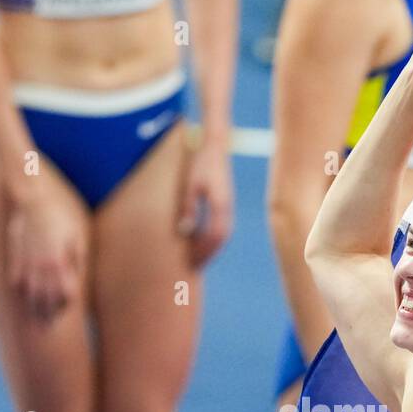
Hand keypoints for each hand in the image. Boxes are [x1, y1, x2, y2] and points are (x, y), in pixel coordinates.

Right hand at [7, 169, 87, 319]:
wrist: (32, 200)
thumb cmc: (60, 216)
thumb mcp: (77, 236)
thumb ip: (76, 259)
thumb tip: (75, 279)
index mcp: (59, 262)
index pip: (63, 293)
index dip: (64, 306)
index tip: (63, 313)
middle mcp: (42, 265)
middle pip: (44, 297)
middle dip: (46, 314)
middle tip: (47, 327)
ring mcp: (26, 262)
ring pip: (28, 291)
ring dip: (32, 307)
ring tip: (34, 320)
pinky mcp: (15, 256)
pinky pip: (15, 279)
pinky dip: (19, 290)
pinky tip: (23, 298)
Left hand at [178, 139, 233, 267]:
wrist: (215, 146)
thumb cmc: (201, 163)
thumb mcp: (190, 185)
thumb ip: (189, 208)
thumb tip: (185, 232)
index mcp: (221, 206)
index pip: (215, 237)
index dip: (204, 251)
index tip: (193, 261)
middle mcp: (227, 208)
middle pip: (220, 239)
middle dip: (208, 253)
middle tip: (194, 265)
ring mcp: (228, 205)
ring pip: (222, 234)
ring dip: (210, 246)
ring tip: (198, 257)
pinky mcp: (225, 202)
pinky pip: (221, 225)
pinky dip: (211, 237)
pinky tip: (200, 240)